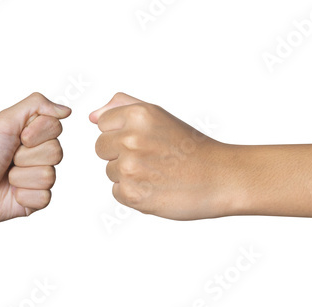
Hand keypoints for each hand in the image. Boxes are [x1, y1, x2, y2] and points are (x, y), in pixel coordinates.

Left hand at [0, 93, 69, 222]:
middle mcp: (36, 155)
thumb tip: (66, 110)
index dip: (36, 134)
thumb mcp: (5, 120)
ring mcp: (35, 179)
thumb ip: (37, 105)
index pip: (56, 128)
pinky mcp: (33, 201)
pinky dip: (24, 195)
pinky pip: (45, 197)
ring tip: (5, 177)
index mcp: (31, 133)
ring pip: (50, 176)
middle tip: (7, 159)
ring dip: (21, 177)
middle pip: (56, 152)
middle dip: (26, 156)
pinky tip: (10, 193)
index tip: (18, 137)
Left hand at [90, 93, 233, 219]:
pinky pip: (117, 192)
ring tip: (158, 173)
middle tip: (153, 158)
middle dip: (121, 153)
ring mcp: (130, 168)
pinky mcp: (132, 194)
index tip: (147, 140)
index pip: (103, 124)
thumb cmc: (191, 148)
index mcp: (138, 115)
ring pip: (110, 171)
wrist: (220, 178)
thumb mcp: (159, 115)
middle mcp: (131, 139)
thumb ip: (123, 107)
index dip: (123, 133)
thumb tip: (92, 117)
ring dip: (129, 175)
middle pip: (101, 148)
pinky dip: (134, 193)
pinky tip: (157, 188)